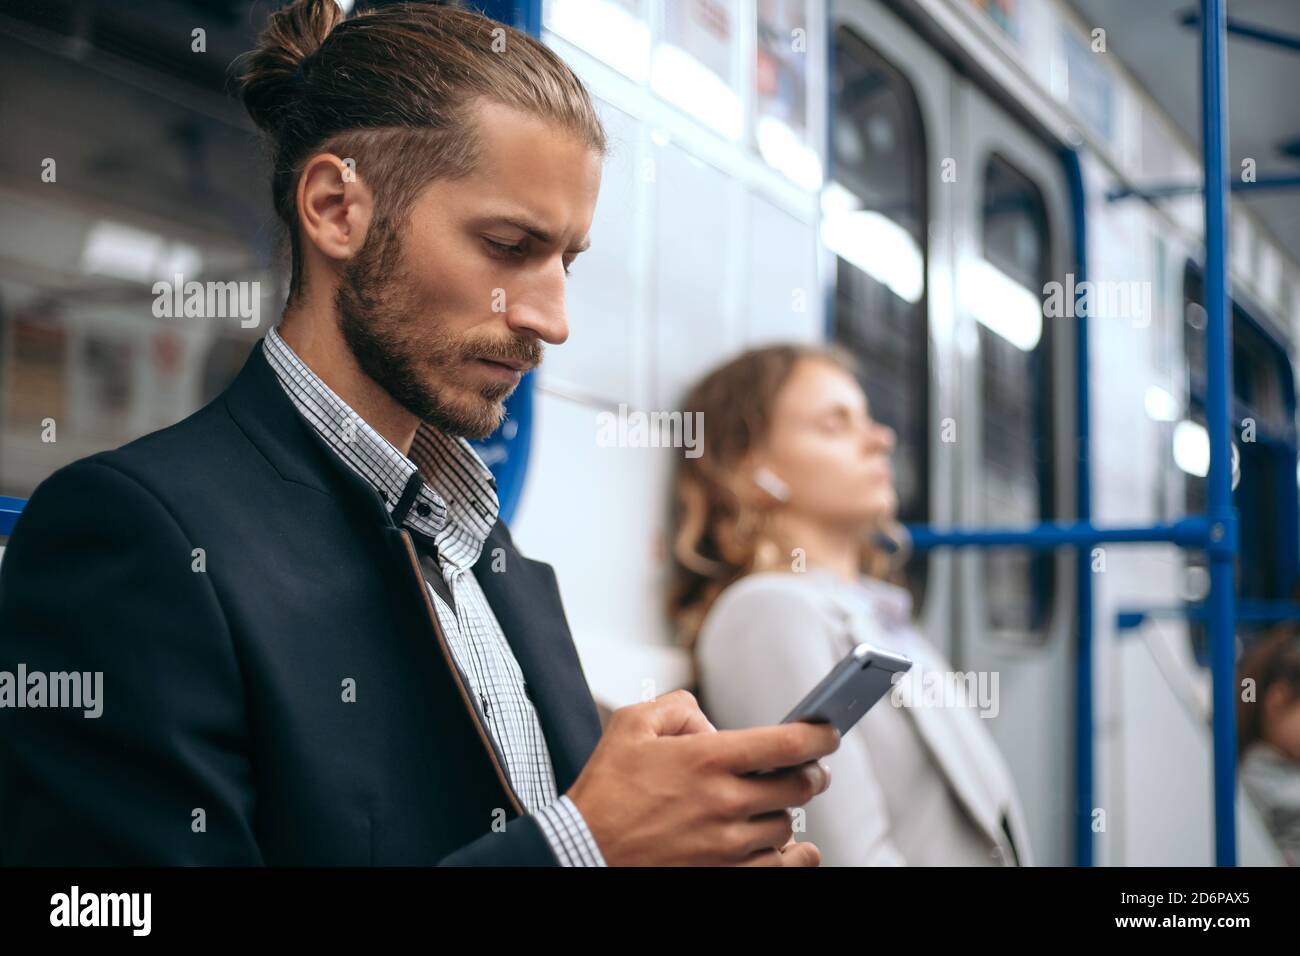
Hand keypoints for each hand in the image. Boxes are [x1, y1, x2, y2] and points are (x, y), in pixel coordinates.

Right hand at [566, 689, 838, 865]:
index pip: (787, 744)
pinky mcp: (722, 876)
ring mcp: (726, 845)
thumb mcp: (631, 724)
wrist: (582, 852)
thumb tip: (708, 721)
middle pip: (799, 787)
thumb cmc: (605, 789)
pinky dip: (792, 857)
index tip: (829, 731)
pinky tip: (795, 848)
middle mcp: (725, 802)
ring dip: (786, 812)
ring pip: (786, 827)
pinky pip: (779, 868)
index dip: (819, 735)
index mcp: (707, 759)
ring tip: (774, 804)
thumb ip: (677, 707)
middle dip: (812, 773)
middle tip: (810, 769)